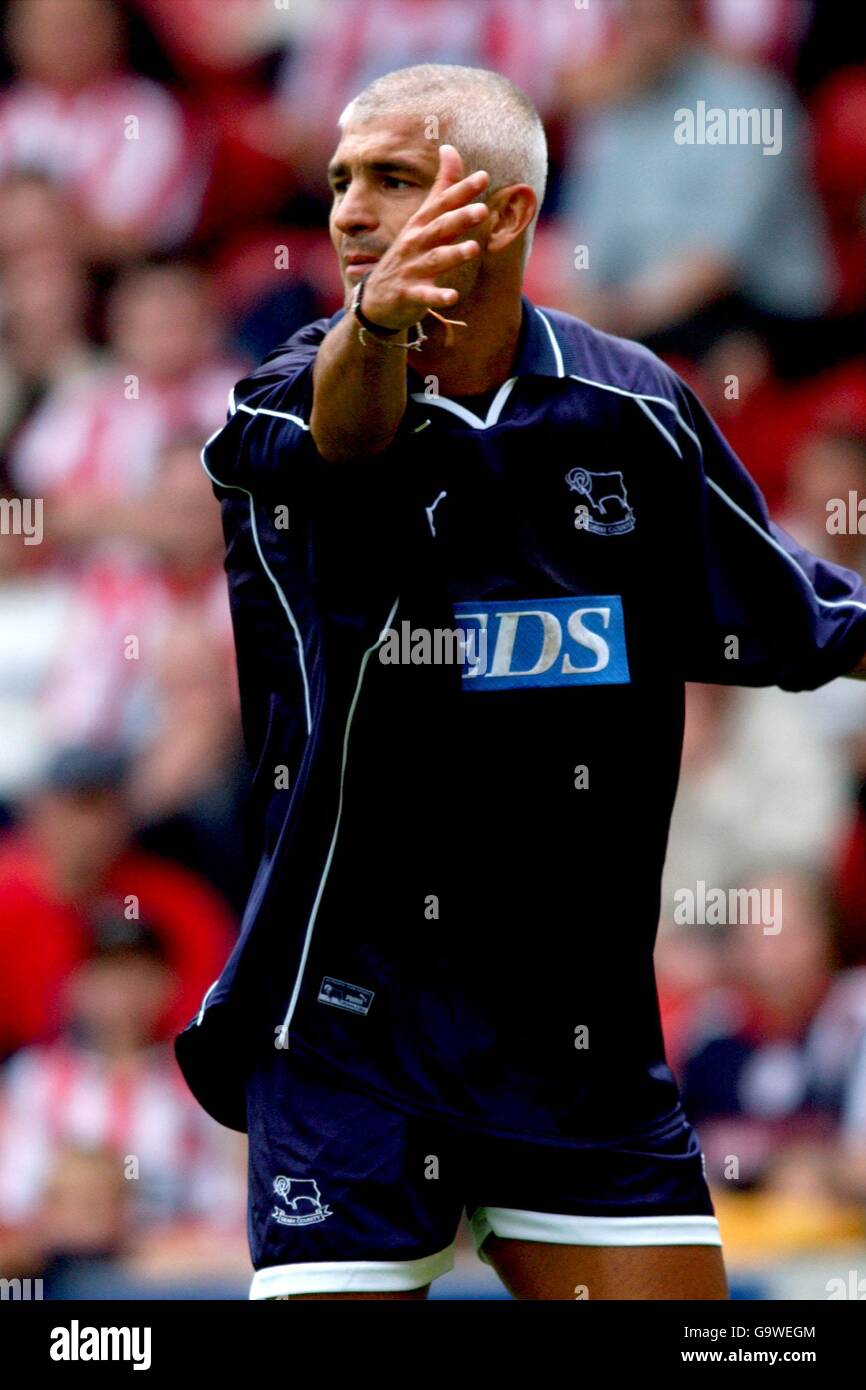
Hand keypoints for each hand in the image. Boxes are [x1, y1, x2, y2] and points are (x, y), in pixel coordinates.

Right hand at [360, 145, 489, 330]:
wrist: (376, 299)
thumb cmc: (407, 256)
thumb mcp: (421, 221)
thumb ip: (440, 189)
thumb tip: (449, 148)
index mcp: (420, 225)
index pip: (442, 203)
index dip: (461, 190)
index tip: (483, 176)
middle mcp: (415, 244)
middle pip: (439, 228)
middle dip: (459, 218)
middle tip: (482, 210)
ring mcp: (411, 270)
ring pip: (434, 260)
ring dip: (453, 254)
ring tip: (473, 249)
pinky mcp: (408, 295)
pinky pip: (424, 296)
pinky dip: (437, 297)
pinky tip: (452, 297)